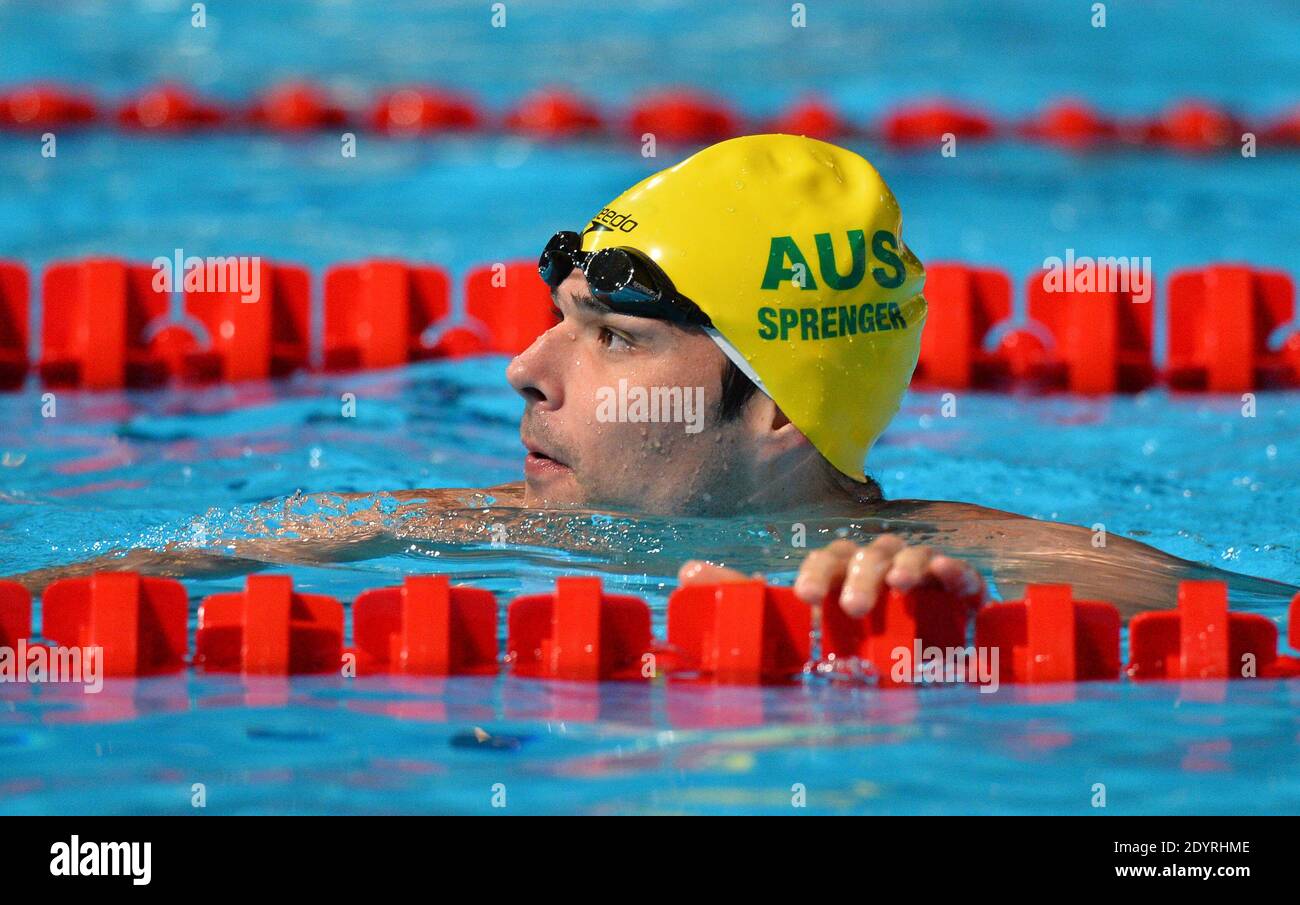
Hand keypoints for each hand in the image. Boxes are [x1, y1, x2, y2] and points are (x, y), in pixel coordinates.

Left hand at [678, 534, 984, 616]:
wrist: (918, 646)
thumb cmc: (850, 625)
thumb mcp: (796, 616)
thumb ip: (742, 593)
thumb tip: (684, 571)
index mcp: (840, 567)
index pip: (827, 558)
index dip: (817, 573)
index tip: (805, 598)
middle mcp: (877, 561)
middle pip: (867, 553)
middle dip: (858, 575)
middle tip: (851, 609)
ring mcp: (919, 571)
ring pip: (909, 554)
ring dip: (905, 565)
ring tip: (900, 588)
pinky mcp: (958, 588)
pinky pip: (959, 571)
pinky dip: (955, 572)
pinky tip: (948, 578)